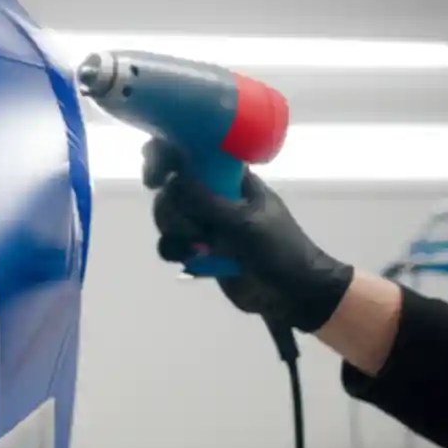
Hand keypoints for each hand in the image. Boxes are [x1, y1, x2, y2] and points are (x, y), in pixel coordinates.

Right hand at [144, 138, 352, 331]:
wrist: (290, 294)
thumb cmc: (279, 248)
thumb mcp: (246, 222)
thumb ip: (209, 202)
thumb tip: (174, 181)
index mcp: (230, 177)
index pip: (192, 152)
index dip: (167, 156)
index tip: (157, 176)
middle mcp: (213, 195)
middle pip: (171, 188)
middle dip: (171, 208)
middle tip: (190, 226)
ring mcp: (204, 223)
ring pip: (167, 217)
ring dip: (175, 232)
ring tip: (200, 247)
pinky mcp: (198, 250)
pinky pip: (171, 244)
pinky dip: (176, 251)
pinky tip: (195, 259)